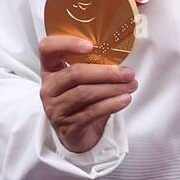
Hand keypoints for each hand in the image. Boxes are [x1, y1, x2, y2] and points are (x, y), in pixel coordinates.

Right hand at [39, 35, 137, 153]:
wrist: (79, 135)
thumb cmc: (83, 102)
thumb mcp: (84, 82)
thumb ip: (95, 67)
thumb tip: (122, 61)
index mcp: (51, 70)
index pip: (47, 49)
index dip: (66, 43)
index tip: (90, 45)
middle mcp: (49, 88)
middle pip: (74, 74)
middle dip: (106, 72)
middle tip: (128, 73)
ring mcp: (55, 109)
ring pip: (84, 93)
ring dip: (112, 88)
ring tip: (131, 86)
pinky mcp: (67, 126)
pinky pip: (91, 112)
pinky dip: (111, 104)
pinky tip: (124, 100)